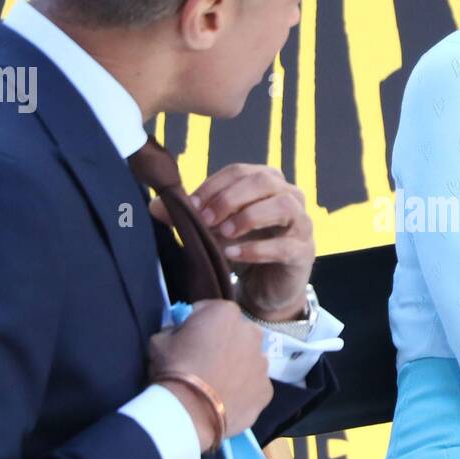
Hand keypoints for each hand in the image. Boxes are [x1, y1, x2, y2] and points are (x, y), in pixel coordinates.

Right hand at [147, 300, 272, 448]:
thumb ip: (174, 330)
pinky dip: (243, 391)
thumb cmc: (173, 369)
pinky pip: (253, 386)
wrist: (190, 412)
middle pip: (234, 334)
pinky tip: (225, 401)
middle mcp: (251, 332)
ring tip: (215, 386)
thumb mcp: (159, 340)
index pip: (209, 311)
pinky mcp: (267, 390)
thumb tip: (179, 334)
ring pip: (247, 360)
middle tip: (203, 363)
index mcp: (226, 312)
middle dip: (222, 344)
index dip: (196, 325)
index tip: (187, 340)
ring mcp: (262, 363)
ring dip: (235, 367)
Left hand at [151, 164, 314, 320]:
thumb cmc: (244, 249)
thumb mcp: (213, 231)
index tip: (191, 205)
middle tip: (206, 220)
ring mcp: (302, 223)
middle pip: (264, 181)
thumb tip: (155, 206)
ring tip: (224, 234)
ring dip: (249, 217)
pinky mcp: (304, 252)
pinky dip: (256, 249)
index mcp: (267, 182)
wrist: (267, 287)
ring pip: (283, 206)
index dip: (214, 186)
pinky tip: (233, 255)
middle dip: (230, 198)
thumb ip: (189, 217)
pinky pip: (285, 245)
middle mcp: (289, 196)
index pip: (240, 171)